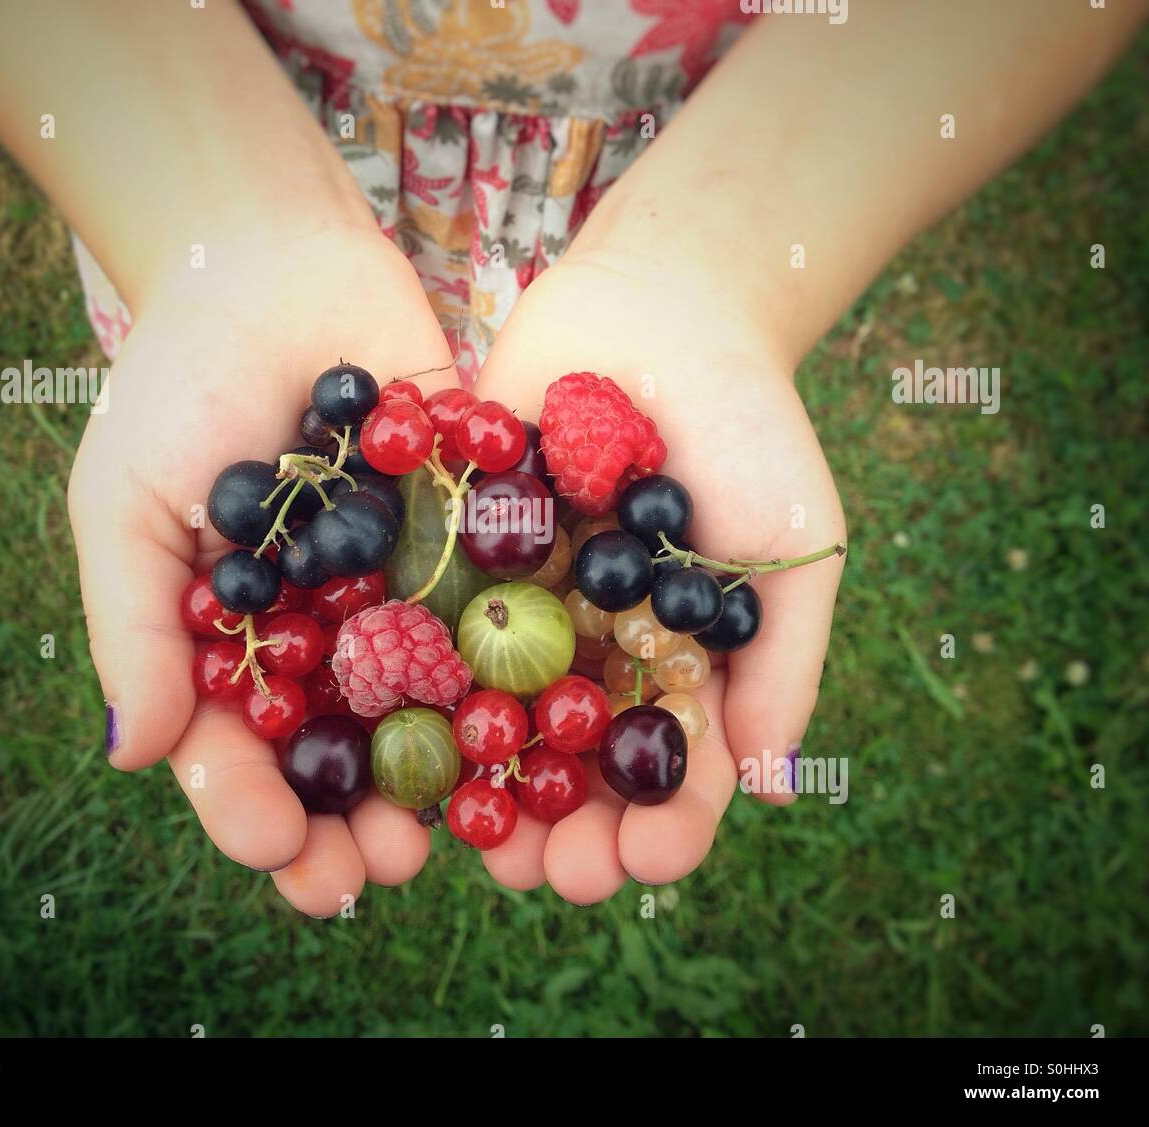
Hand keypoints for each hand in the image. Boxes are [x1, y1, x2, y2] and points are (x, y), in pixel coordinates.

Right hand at [67, 228, 459, 915]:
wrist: (274, 268)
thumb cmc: (177, 386)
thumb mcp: (126, 505)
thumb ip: (134, 628)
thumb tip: (134, 759)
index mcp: (239, 646)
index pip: (240, 753)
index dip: (256, 812)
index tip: (280, 852)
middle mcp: (327, 635)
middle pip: (346, 753)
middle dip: (363, 817)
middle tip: (387, 864)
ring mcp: (406, 594)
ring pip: (434, 707)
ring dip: (451, 772)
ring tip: (468, 825)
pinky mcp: (472, 543)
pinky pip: (499, 616)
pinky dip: (522, 671)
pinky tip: (544, 721)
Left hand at [470, 248, 846, 902]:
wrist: (663, 307)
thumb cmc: (752, 426)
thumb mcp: (793, 545)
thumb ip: (781, 664)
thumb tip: (766, 792)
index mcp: (674, 665)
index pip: (671, 773)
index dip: (661, 828)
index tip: (643, 860)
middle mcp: (591, 651)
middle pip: (571, 767)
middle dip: (560, 829)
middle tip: (544, 875)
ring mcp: (520, 609)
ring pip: (491, 722)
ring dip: (477, 789)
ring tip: (467, 841)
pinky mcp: (455, 557)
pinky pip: (428, 632)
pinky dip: (410, 686)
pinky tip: (394, 735)